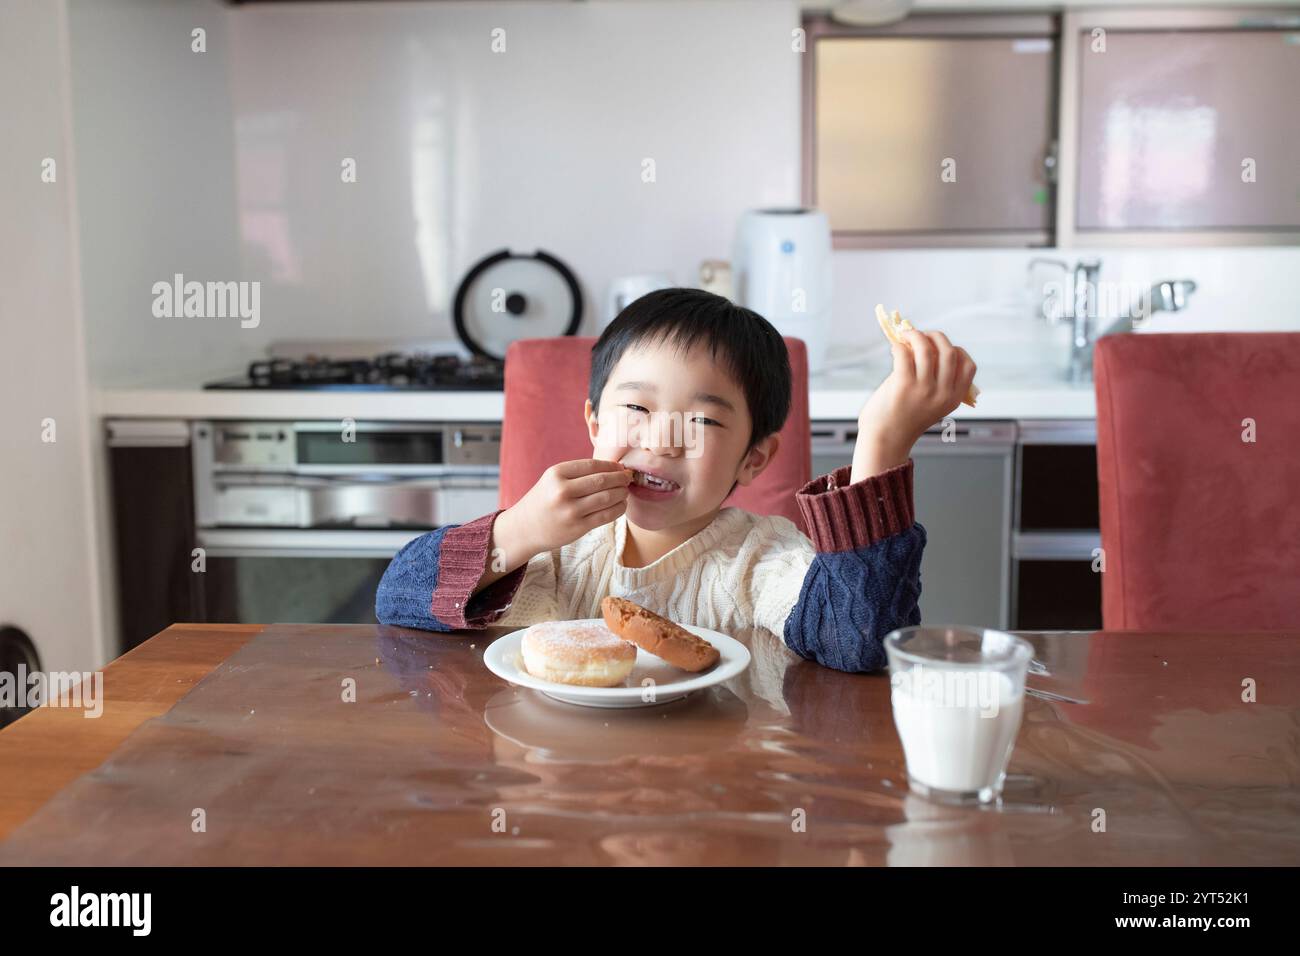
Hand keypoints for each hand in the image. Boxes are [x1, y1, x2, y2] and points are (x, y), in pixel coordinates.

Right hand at [495, 458, 632, 559]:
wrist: (524, 528)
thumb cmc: (543, 500)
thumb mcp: (553, 480)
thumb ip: (578, 473)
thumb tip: (614, 469)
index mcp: (557, 474)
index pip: (592, 465)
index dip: (611, 466)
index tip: (620, 467)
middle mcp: (563, 491)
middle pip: (602, 481)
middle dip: (620, 478)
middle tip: (628, 478)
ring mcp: (571, 510)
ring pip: (607, 498)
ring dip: (621, 493)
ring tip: (625, 491)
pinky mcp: (578, 527)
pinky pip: (606, 516)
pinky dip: (618, 509)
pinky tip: (621, 505)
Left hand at [853, 329, 976, 479]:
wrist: (885, 440)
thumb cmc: (905, 418)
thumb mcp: (933, 404)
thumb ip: (937, 381)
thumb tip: (927, 344)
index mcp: (954, 398)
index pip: (968, 366)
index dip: (957, 350)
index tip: (942, 347)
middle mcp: (942, 393)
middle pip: (949, 352)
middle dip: (936, 337)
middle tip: (922, 335)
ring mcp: (924, 389)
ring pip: (926, 349)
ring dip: (915, 336)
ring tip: (906, 335)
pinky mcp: (903, 385)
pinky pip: (904, 354)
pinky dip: (899, 346)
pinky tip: (895, 348)